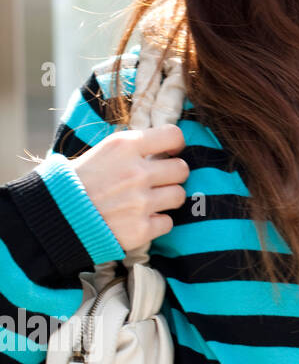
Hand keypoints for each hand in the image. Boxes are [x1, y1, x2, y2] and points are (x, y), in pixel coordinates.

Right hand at [68, 124, 188, 250]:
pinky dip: (157, 223)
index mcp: (125, 146)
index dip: (176, 144)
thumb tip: (163, 146)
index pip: (173, 135)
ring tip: (148, 201)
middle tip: (158, 181)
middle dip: (172, 175)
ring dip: (168, 199)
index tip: (171, 152)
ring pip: (179, 195)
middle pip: (182, 169)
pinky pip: (168, 223)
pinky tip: (140, 220)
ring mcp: (141, 202)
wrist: (52, 218)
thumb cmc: (74, 183)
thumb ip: (132, 149)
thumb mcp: (100, 153)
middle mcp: (137, 172)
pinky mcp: (141, 228)